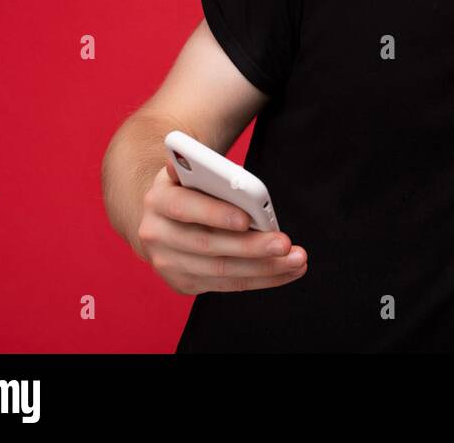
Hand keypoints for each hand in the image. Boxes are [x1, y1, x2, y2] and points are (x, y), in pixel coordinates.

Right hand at [136, 162, 307, 294]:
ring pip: (221, 270)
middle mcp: (157, 235)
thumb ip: (206, 169)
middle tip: (285, 244)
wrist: (164, 217)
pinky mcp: (184, 283)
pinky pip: (227, 285)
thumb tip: (221, 170)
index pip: (184, 207)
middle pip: (208, 245)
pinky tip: (286, 272)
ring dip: (264, 268)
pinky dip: (261, 279)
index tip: (247, 219)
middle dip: (251, 247)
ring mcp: (168, 263)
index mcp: (158, 200)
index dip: (215, 213)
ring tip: (296, 260)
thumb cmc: (189, 188)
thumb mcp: (192, 171)